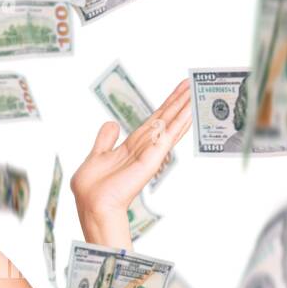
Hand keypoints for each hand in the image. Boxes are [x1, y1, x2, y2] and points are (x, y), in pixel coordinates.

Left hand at [70, 78, 191, 225]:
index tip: (177, 90)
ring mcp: (150, 153)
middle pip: (165, 119)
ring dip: (183, 107)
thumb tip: (111, 124)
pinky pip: (168, 137)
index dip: (165, 104)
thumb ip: (105, 139)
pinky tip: (190, 111)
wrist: (93, 204)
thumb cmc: (92, 188)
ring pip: (170, 125)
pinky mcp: (152, 158)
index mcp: (132, 146)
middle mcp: (144, 148)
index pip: (153, 120)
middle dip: (178, 101)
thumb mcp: (96, 155)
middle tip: (191, 83)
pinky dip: (180, 123)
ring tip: (194, 91)